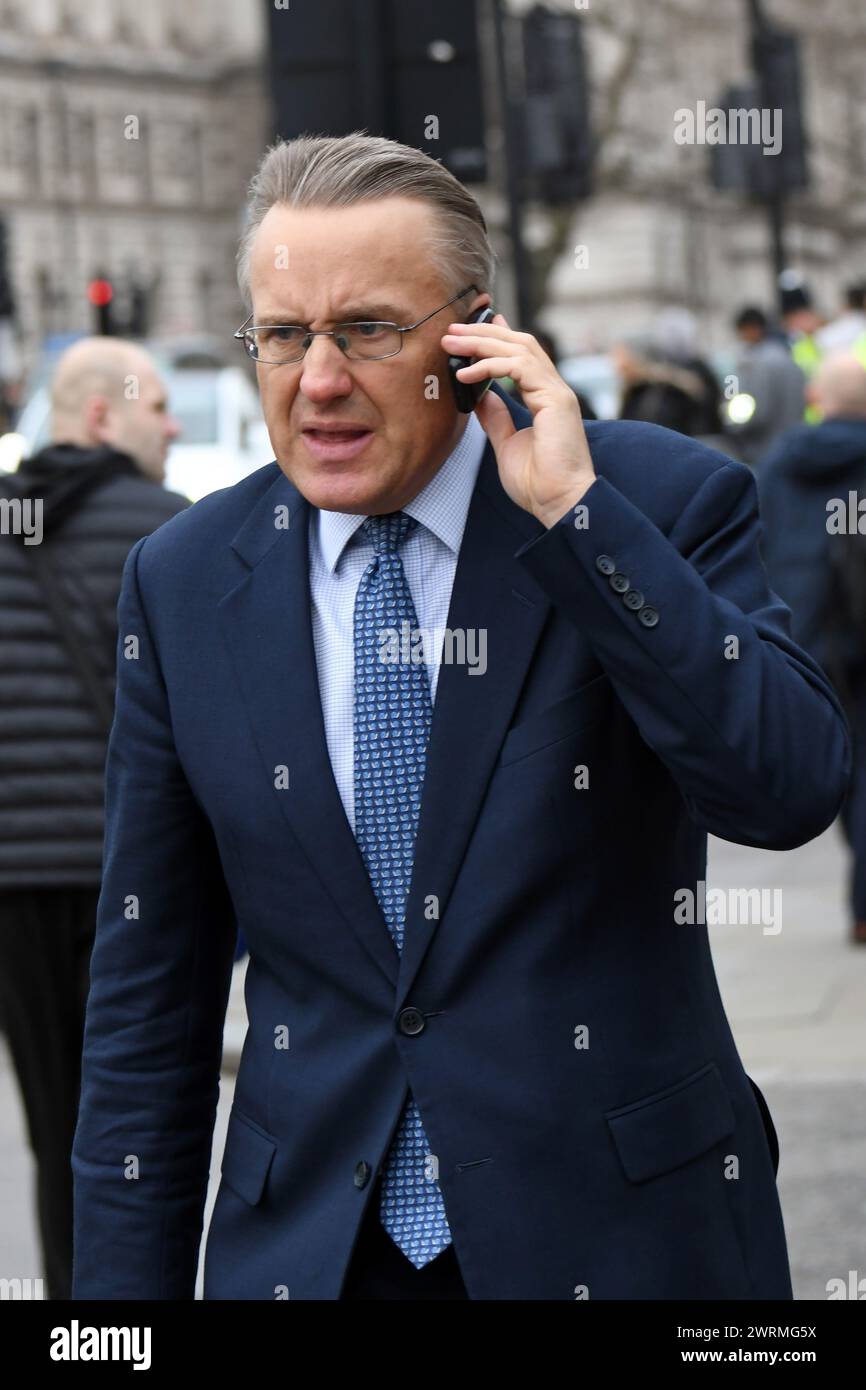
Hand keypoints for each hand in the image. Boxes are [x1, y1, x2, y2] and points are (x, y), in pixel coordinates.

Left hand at [441, 313, 596, 526]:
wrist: (559, 503)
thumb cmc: (538, 483)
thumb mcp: (506, 444)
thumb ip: (495, 418)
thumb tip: (480, 397)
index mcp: (545, 398)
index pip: (522, 354)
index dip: (498, 335)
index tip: (472, 328)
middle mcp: (553, 389)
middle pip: (519, 343)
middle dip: (483, 333)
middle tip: (451, 331)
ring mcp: (556, 392)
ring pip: (519, 348)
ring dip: (482, 342)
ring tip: (452, 344)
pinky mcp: (555, 399)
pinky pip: (519, 368)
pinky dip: (490, 365)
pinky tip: (466, 373)